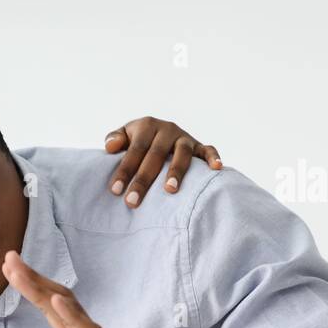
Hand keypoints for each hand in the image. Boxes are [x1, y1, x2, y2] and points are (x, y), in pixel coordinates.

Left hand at [1, 250, 176, 327]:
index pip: (51, 309)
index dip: (32, 288)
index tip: (10, 269)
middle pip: (57, 300)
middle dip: (33, 279)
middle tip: (9, 258)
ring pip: (69, 310)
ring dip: (42, 290)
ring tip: (19, 272)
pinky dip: (72, 316)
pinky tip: (54, 301)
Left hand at [104, 115, 221, 206]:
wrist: (158, 131)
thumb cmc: (137, 141)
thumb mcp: (124, 135)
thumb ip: (115, 139)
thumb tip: (110, 147)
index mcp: (147, 126)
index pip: (134, 149)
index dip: (124, 170)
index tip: (115, 191)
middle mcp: (167, 129)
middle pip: (155, 155)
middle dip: (143, 179)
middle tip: (133, 201)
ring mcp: (185, 137)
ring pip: (182, 153)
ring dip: (176, 171)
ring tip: (170, 190)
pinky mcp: (199, 145)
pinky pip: (208, 150)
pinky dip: (213, 157)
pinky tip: (216, 168)